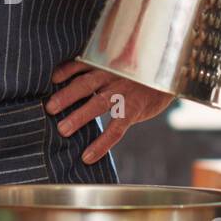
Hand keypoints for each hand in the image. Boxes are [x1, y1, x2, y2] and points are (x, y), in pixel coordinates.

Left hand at [46, 59, 174, 164]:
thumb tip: (67, 81)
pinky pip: (115, 130)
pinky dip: (101, 144)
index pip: (82, 65)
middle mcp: (112, 76)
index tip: (51, 79)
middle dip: (66, 96)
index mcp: (106, 64)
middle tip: (49, 108)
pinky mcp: (134, 110)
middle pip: (85, 84)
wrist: (171, 77)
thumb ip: (97, 70)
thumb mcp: (119, 64)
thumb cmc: (138, 72)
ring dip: (79, 117)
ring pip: (98, 104)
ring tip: (62, 130)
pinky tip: (88, 156)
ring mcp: (123, 93)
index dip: (65, 71)